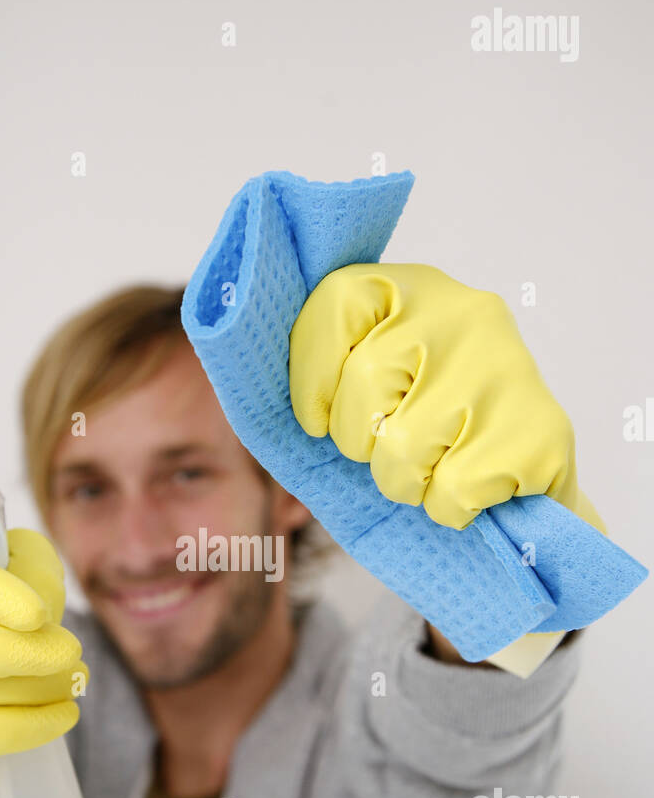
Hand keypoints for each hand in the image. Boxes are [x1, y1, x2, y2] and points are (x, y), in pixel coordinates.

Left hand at [289, 263, 604, 533]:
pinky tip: (474, 492)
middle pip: (366, 382)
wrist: (525, 495)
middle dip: (359, 441)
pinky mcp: (544, 431)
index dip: (311, 372)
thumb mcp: (372, 387)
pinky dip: (450, 509)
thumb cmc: (425, 442)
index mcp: (412, 289)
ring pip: (404, 446)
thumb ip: (326, 375)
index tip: (314, 418)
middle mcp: (466, 312)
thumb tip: (254, 386)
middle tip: (389, 449)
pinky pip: (455, 490)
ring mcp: (510, 368)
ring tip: (433, 471)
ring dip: (405, 483)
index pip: (336, 301)